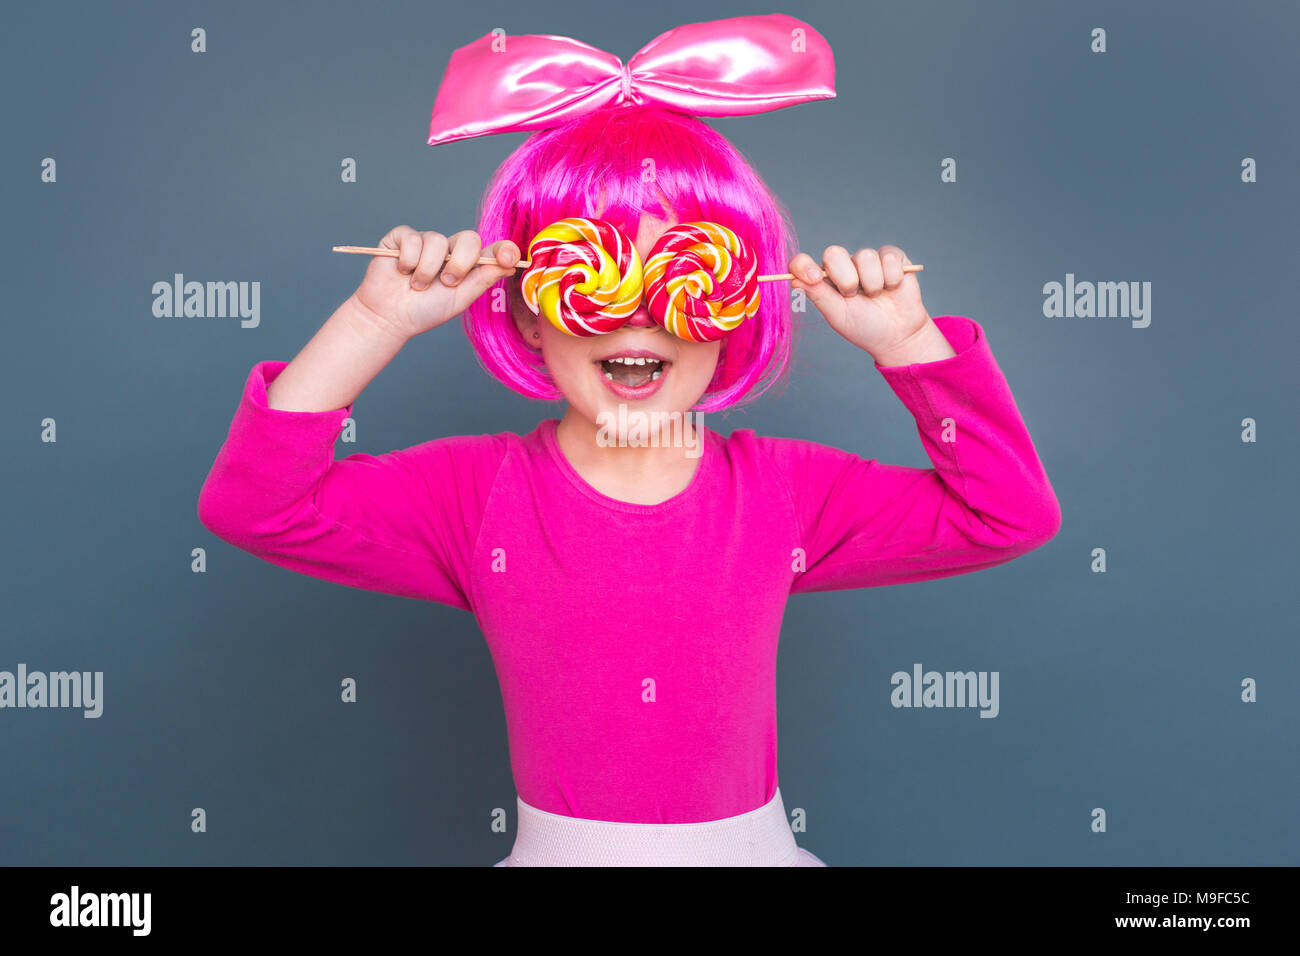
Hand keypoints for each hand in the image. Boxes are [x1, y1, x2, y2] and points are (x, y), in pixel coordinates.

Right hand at [351, 226, 519, 339]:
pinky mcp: (401, 238)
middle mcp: (449, 250)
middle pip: (468, 238)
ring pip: (438, 241)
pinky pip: (412, 238)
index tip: (508, 258)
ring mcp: (425, 242)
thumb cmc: (425, 311)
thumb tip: (511, 265)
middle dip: (460, 263)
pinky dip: (408, 260)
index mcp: (467, 264)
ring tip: (416, 285)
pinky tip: (402, 271)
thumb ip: (484, 279)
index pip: (490, 249)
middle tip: (447, 283)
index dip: (503, 249)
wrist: (389, 317)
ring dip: (428, 269)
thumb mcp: (461, 298)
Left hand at [789, 244, 931, 358]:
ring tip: (876, 295)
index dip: (804, 266)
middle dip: (846, 278)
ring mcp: (867, 260)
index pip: (803, 263)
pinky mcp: (891, 257)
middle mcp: (843, 266)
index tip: (814, 278)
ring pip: (865, 256)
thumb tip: (794, 281)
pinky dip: (892, 277)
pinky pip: (888, 257)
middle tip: (854, 296)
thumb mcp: (838, 315)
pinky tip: (892, 288)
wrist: (898, 335)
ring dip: (872, 283)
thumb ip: (819, 295)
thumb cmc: (864, 327)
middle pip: (833, 253)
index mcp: (824, 280)